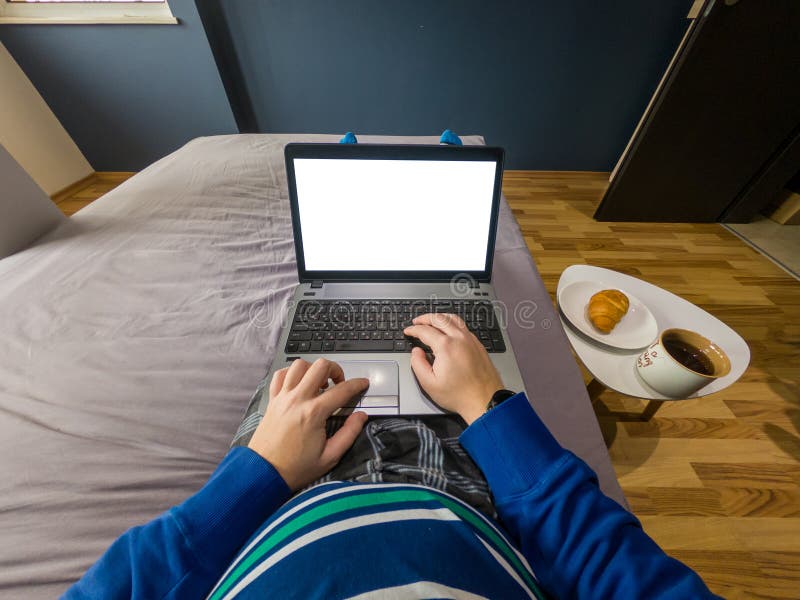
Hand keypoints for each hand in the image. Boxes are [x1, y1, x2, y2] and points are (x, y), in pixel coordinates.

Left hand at [248, 358, 368, 490]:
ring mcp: (283, 398)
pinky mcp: (272, 401)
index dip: (357, 384)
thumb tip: (361, 417)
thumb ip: (349, 434)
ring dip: (312, 369)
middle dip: (335, 369)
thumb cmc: (295, 468)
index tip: (362, 384)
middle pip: (320, 366)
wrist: (264, 473)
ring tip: (319, 382)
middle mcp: (297, 400)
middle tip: (339, 382)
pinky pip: (280, 375)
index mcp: (314, 413)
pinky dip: (291, 373)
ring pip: (299, 365)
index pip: (342, 390)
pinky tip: (298, 383)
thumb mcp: (329, 457)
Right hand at [404, 313, 503, 424]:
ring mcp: (471, 340)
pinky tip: (449, 330)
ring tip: (432, 321)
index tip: (408, 331)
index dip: (413, 329)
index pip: (425, 330)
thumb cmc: (459, 395)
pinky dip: (453, 323)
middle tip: (417, 321)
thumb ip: (418, 364)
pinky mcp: (478, 345)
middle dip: (425, 318)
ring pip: (454, 319)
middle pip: (439, 319)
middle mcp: (459, 339)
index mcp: (446, 346)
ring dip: (440, 317)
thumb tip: (416, 352)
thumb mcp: (429, 384)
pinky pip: (464, 326)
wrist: (484, 401)